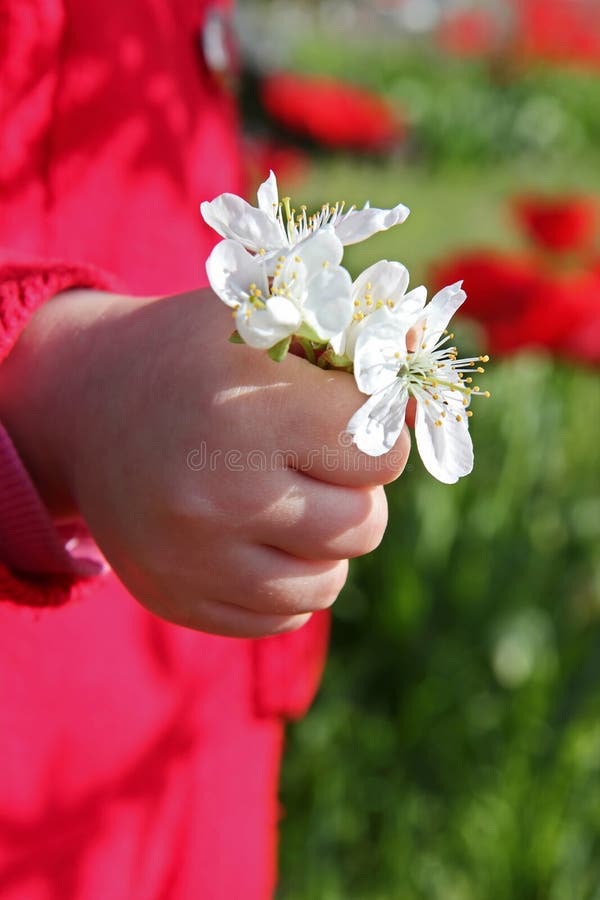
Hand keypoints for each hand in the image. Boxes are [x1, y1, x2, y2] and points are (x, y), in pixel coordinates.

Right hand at [0, 289, 409, 636]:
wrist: (89, 406)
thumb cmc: (197, 356)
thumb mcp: (269, 315)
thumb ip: (357, 338)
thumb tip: (429, 353)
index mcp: (250, 408)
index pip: (383, 450)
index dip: (372, 427)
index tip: (335, 411)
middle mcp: (220, 492)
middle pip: (365, 524)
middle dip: (353, 489)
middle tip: (311, 458)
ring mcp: (194, 558)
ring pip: (328, 583)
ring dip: (324, 542)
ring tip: (284, 497)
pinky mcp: (178, 600)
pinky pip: (283, 618)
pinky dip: (287, 581)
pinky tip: (253, 535)